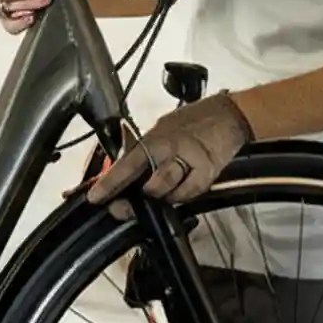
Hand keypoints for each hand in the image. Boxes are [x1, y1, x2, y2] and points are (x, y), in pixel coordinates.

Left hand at [86, 91, 254, 218]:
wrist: (227, 115)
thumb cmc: (191, 122)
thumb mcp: (160, 130)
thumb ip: (143, 151)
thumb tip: (121, 174)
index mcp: (154, 139)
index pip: (126, 164)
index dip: (109, 183)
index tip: (95, 198)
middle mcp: (169, 149)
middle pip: (147, 182)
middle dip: (132, 200)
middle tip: (122, 207)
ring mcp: (189, 161)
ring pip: (166, 190)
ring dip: (157, 196)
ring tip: (156, 191)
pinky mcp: (208, 172)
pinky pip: (188, 194)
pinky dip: (179, 196)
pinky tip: (178, 189)